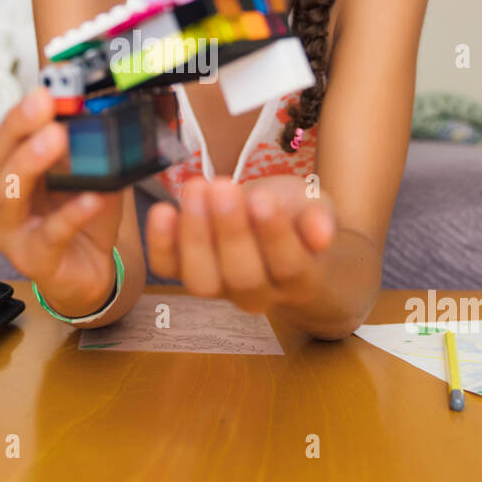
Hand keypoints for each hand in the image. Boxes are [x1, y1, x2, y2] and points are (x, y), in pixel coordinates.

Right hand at [0, 87, 122, 316]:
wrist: (87, 270)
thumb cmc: (79, 215)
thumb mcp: (84, 171)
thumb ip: (85, 142)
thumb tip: (97, 102)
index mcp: (3, 171)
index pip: (5, 135)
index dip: (22, 111)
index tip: (44, 87)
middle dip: (20, 126)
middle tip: (44, 101)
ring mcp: (8, 233)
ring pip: (9, 195)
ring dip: (31, 162)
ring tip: (57, 137)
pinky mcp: (32, 260)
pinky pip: (50, 234)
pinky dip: (71, 214)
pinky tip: (92, 198)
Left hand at [145, 174, 335, 313]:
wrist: (272, 231)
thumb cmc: (295, 216)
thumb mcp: (315, 208)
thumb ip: (319, 218)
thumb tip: (322, 231)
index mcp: (299, 278)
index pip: (289, 266)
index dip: (275, 235)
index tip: (263, 198)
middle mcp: (258, 294)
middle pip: (243, 275)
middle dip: (230, 229)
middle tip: (222, 187)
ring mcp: (220, 288)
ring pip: (202, 280)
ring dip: (194, 234)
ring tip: (195, 188)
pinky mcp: (186, 272)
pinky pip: (168, 268)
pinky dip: (160, 242)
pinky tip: (163, 209)